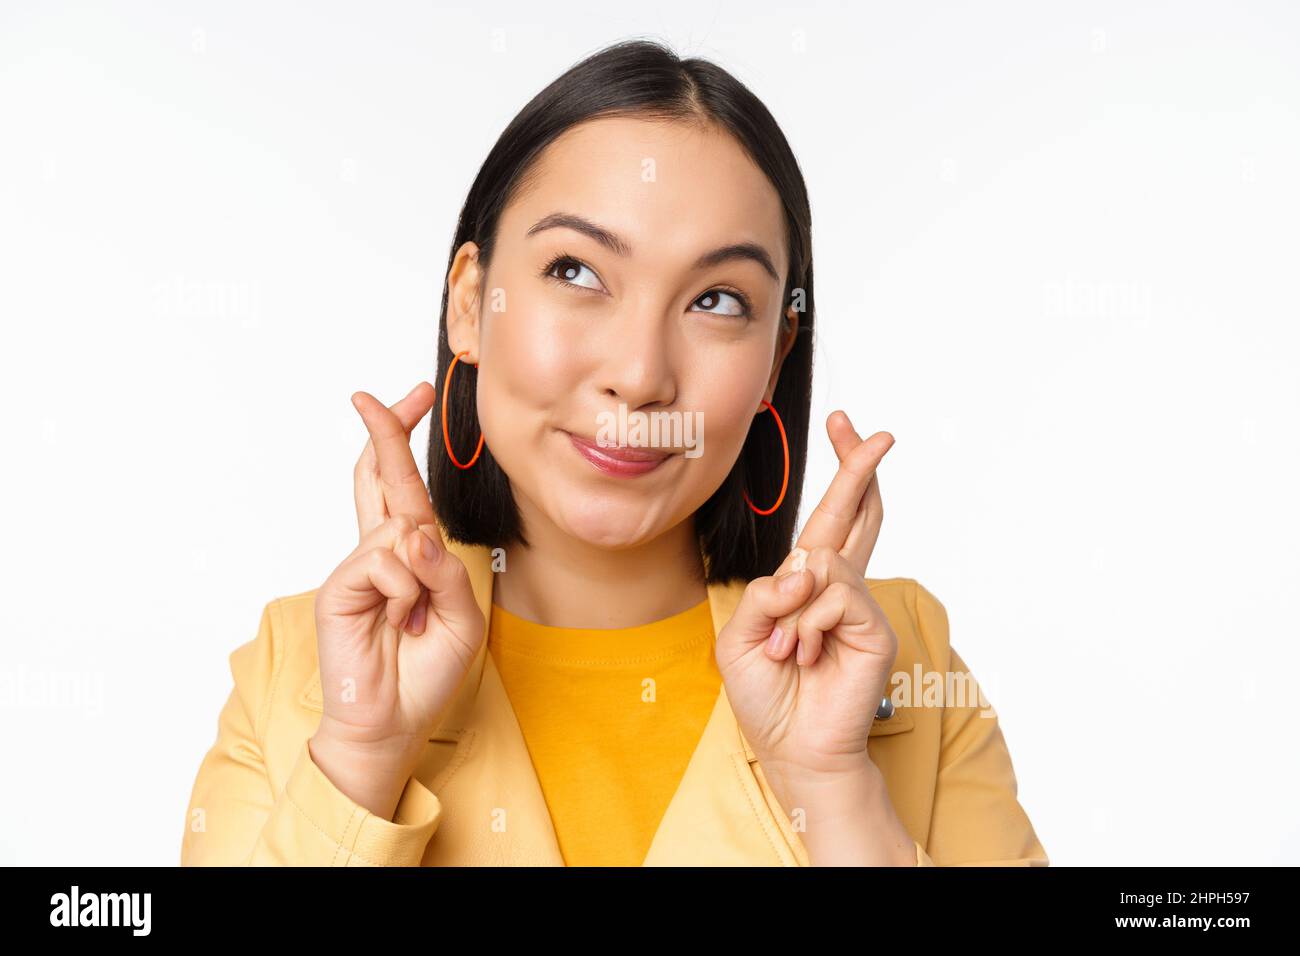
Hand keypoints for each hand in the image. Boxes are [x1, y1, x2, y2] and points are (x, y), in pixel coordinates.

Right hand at [309, 382, 485, 816]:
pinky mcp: (340, 586)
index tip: (411, 399)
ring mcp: (358, 569)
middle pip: (381, 479)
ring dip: (421, 573)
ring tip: (413, 619)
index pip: (403, 489)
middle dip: (387, 433)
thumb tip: (414, 534)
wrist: (392, 723)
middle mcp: (381, 554)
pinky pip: (386, 561)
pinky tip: (398, 622)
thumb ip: (448, 572)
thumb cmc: (426, 673)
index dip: (402, 442)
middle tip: (386, 394)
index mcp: (409, 558)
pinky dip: (405, 591)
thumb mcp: (461, 618)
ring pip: (400, 528)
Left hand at [715, 410, 897, 788]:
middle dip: (860, 468)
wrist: (791, 749)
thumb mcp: (738, 638)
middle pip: (857, 514)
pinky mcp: (873, 629)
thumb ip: (764, 593)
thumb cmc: (765, 695)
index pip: (829, 518)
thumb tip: (808, 565)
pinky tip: (803, 656)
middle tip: (879, 432)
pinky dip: (805, 625)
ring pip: (826, 561)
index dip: (842, 472)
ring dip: (789, 610)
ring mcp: (859, 607)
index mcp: (805, 585)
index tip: (845, 424)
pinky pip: (835, 595)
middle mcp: (837, 588)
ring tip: (784, 652)